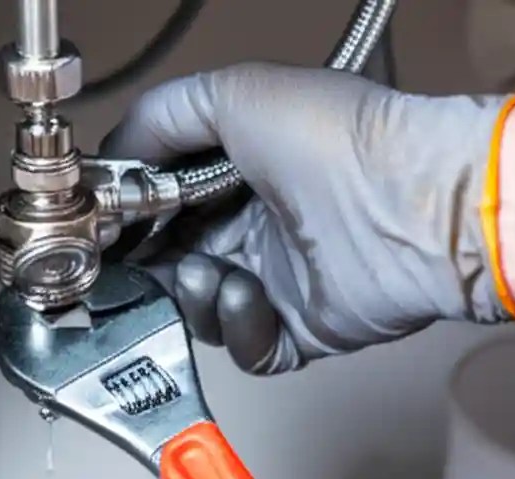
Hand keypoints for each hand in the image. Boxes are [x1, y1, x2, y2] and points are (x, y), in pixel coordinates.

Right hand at [103, 63, 514, 374]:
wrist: (410, 205)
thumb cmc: (339, 141)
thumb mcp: (235, 94)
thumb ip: (160, 117)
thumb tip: (113, 156)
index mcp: (238, 175)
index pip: (162, 206)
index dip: (130, 220)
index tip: (104, 228)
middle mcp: (256, 228)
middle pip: (172, 264)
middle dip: (149, 267)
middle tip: (137, 263)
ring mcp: (279, 282)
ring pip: (200, 310)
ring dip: (193, 295)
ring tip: (213, 271)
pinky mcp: (301, 330)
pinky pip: (247, 349)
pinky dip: (238, 326)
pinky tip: (249, 294)